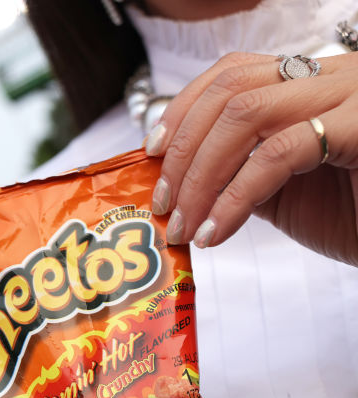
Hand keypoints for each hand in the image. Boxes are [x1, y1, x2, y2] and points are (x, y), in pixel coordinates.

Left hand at [145, 50, 357, 264]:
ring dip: (201, 176)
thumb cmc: (355, 214)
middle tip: (164, 205)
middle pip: (230, 90)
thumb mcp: (283, 189)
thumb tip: (174, 174)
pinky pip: (278, 154)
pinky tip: (217, 233)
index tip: (150, 154)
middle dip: (182, 151)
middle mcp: (333, 76)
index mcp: (310, 83)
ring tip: (185, 226)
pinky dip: (235, 197)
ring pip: (246, 115)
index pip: (232, 73)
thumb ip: (237, 169)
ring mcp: (352, 95)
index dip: (182, 110)